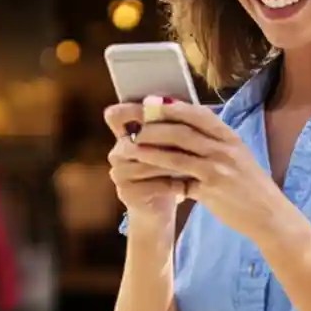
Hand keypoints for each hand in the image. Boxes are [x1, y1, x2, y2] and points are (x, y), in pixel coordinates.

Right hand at [103, 103, 186, 226]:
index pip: (115, 115)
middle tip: (190, 140)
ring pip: (147, 162)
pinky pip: (151, 185)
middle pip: (138, 139)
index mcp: (125, 134)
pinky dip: (171, 185)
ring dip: (172, 163)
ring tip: (195, 165)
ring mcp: (119, 173)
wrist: (160, 208)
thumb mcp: (171, 145)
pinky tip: (187, 186)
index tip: (156, 107)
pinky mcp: (125, 193)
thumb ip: (171, 124)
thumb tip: (180, 102)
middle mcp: (117, 151)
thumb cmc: (170, 170)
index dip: (133, 110)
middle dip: (165, 140)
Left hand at [126, 99, 290, 241]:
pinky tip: (146, 176)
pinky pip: (179, 181)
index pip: (200, 114)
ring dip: (151, 150)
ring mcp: (218, 169)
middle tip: (135, 125)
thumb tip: (187, 129)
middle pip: (183, 131)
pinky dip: (161, 177)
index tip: (153, 102)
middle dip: (155, 127)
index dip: (174, 107)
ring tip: (132, 146)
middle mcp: (225, 149)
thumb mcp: (239, 157)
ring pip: (177, 154)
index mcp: (231, 138)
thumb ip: (216, 143)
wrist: (269, 215)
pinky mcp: (210, 190)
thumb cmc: (251, 187)